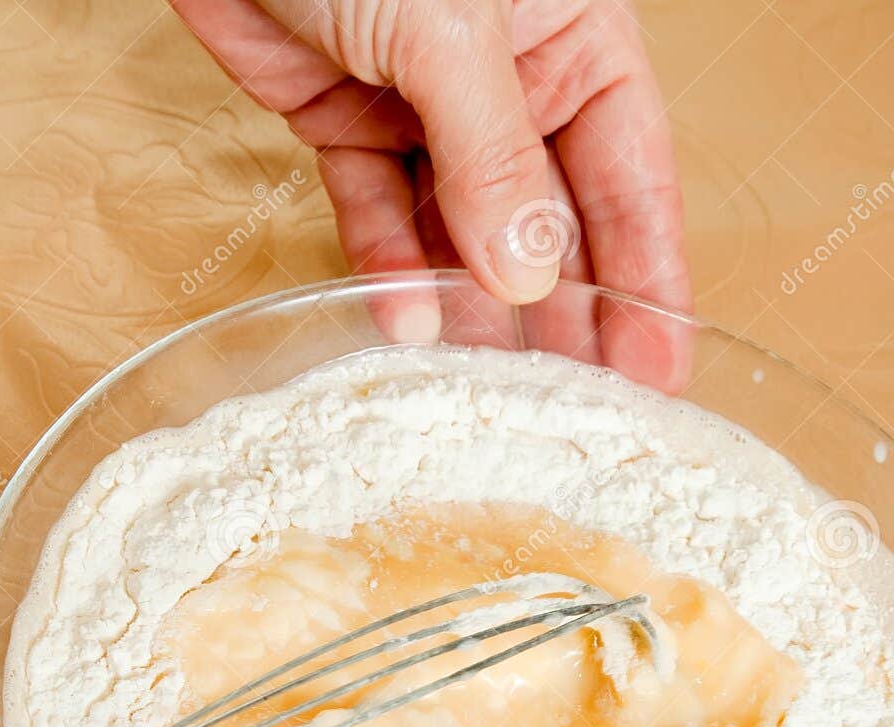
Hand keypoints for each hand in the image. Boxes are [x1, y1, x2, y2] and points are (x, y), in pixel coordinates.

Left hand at [172, 0, 691, 384]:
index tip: (658, 365)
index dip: (646, 275)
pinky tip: (405, 325)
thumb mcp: (450, 29)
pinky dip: (387, 265)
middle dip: (560, 315)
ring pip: (459, 230)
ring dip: (469, 308)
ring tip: (481, 394)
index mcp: (574, 36)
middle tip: (572, 413)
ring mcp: (424, 106)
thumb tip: (530, 268)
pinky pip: (377, 212)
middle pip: (547, 220)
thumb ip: (492, 151)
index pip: (630, 173)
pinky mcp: (344, 123)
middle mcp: (509, 79)